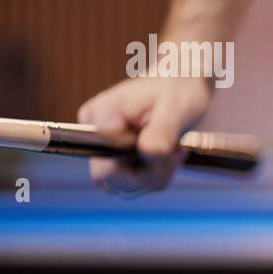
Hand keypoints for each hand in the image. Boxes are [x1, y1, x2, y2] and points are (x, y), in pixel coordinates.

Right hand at [77, 75, 211, 197]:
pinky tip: (166, 157)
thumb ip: (162, 131)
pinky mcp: (112, 161)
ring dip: (154, 177)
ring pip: (122, 186)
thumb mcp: (177, 108)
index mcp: (102, 113)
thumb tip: (149, 154)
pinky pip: (130, 184)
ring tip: (173, 150)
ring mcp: (100, 149)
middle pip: (110, 179)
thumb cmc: (178, 91)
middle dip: (150, 175)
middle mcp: (93, 133)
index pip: (108, 158)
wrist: (179, 87)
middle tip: (176, 152)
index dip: (143, 163)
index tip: (173, 148)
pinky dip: (153, 177)